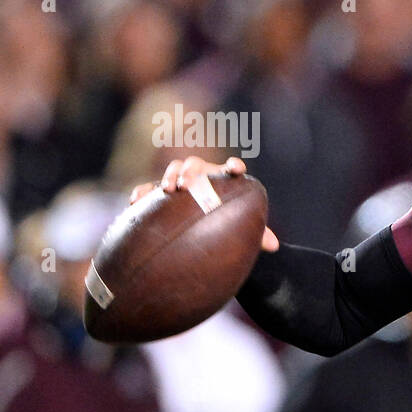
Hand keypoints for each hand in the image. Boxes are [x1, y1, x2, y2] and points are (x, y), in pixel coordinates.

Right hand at [130, 156, 278, 251]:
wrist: (198, 231)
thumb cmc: (225, 227)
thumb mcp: (241, 231)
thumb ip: (257, 234)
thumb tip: (274, 245)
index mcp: (222, 181)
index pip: (230, 169)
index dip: (234, 166)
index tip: (236, 169)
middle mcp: (200, 177)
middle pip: (195, 165)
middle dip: (192, 172)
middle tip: (189, 184)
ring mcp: (178, 183)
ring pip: (172, 171)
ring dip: (170, 176)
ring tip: (169, 190)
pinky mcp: (157, 195)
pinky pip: (147, 189)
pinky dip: (142, 192)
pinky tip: (136, 202)